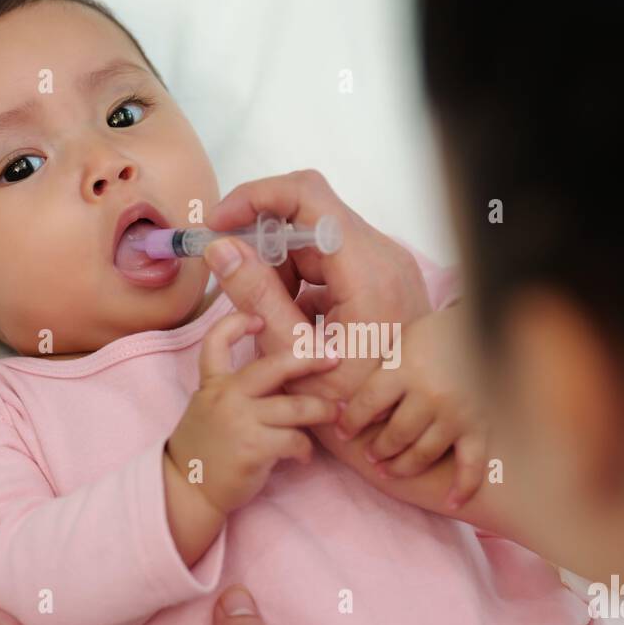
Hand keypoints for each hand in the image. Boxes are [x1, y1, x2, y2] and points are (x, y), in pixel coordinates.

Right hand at [167, 312, 339, 516]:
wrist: (187, 490)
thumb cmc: (206, 450)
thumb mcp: (210, 409)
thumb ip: (236, 389)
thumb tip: (279, 377)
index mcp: (214, 384)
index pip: (216, 341)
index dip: (236, 323)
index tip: (260, 320)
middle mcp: (226, 396)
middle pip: (276, 366)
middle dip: (311, 359)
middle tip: (335, 358)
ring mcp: (240, 421)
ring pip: (297, 407)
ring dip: (323, 410)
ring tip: (336, 414)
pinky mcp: (253, 448)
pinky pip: (295, 440)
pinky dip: (305, 449)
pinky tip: (303, 457)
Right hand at [203, 169, 432, 401]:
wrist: (404, 428)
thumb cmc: (354, 404)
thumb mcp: (294, 352)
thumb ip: (256, 296)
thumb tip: (220, 249)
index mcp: (366, 270)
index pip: (307, 196)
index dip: (256, 198)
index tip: (220, 223)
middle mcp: (383, 257)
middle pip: (311, 213)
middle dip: (264, 238)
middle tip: (233, 271)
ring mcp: (387, 266)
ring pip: (319, 238)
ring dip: (282, 263)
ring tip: (268, 310)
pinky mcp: (384, 279)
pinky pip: (335, 259)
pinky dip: (303, 278)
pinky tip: (292, 317)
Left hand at [335, 305, 488, 508]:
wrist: (487, 330)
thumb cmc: (435, 336)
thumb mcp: (401, 343)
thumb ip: (378, 372)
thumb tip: (348, 405)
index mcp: (404, 368)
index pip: (366, 404)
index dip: (350, 422)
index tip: (342, 431)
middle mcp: (429, 393)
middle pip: (394, 435)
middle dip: (377, 449)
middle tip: (370, 455)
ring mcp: (457, 413)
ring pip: (422, 454)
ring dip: (402, 467)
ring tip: (389, 469)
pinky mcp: (481, 426)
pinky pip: (472, 464)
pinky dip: (464, 487)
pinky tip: (452, 502)